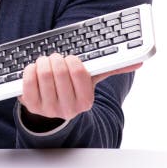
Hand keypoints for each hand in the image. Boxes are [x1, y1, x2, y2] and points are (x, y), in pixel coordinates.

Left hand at [18, 53, 141, 120]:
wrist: (52, 108)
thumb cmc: (72, 88)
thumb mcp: (91, 80)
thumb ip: (112, 69)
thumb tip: (138, 62)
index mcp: (86, 101)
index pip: (79, 72)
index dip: (73, 61)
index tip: (71, 59)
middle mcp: (68, 108)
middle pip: (58, 72)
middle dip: (56, 58)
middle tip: (56, 58)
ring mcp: (48, 109)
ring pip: (43, 74)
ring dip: (42, 62)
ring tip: (45, 62)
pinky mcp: (31, 106)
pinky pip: (28, 81)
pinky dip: (29, 70)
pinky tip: (34, 70)